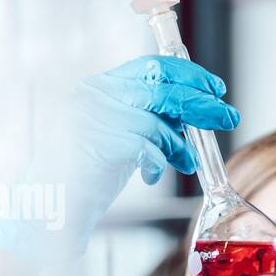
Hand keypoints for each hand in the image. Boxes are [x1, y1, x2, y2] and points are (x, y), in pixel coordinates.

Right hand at [0, 55, 239, 261]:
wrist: (47, 208)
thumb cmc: (84, 175)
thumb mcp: (120, 136)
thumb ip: (148, 118)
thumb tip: (192, 112)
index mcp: (99, 87)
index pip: (151, 66)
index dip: (189, 75)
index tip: (215, 88)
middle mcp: (94, 94)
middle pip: (161, 85)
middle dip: (201, 101)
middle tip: (228, 116)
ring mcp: (93, 116)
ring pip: (158, 116)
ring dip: (181, 142)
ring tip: (186, 162)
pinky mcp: (97, 141)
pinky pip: (147, 144)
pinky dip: (161, 159)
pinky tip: (152, 174)